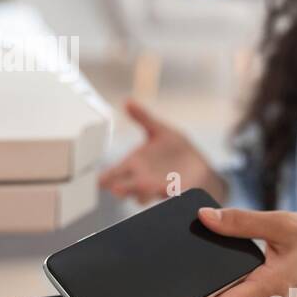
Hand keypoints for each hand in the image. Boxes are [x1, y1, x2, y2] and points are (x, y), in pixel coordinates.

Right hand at [99, 100, 225, 204]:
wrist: (197, 164)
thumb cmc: (174, 149)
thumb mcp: (159, 130)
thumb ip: (143, 117)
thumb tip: (127, 101)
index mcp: (134, 164)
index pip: (115, 173)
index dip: (106, 178)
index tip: (99, 180)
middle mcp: (141, 179)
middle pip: (125, 187)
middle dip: (121, 188)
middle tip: (116, 187)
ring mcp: (156, 188)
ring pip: (144, 196)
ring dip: (142, 194)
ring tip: (142, 188)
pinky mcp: (174, 192)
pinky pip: (169, 195)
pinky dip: (168, 193)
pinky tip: (169, 188)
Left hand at [181, 208, 296, 296]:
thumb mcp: (282, 223)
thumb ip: (241, 222)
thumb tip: (205, 218)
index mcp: (269, 288)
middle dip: (194, 293)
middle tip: (169, 274)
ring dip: (209, 287)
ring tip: (187, 265)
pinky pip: (239, 295)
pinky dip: (224, 283)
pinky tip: (213, 265)